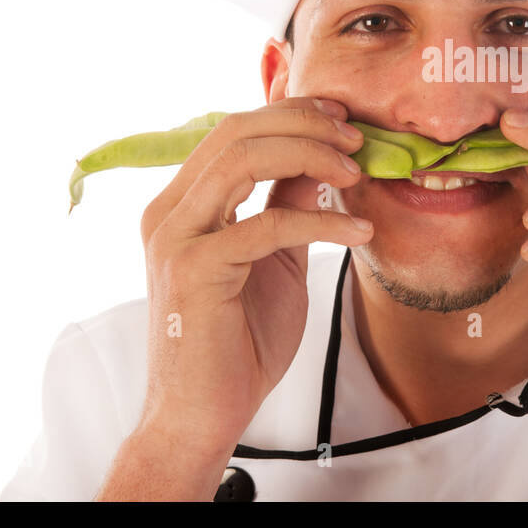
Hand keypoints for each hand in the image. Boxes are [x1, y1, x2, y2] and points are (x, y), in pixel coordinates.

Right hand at [135, 97, 372, 454]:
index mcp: (183, 204)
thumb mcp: (277, 260)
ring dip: (310, 155)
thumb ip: (290, 208)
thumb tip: (323, 162)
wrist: (205, 414)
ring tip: (357, 172)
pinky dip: (323, 220)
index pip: (234, 131)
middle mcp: (168, 212)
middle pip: (236, 131)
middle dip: (304, 123)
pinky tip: (359, 229)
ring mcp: (175, 238)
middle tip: (357, 139)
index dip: (291, 114)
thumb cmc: (239, 342)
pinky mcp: (194, 269)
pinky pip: (268, 224)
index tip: (343, 119)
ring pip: (243, 160)